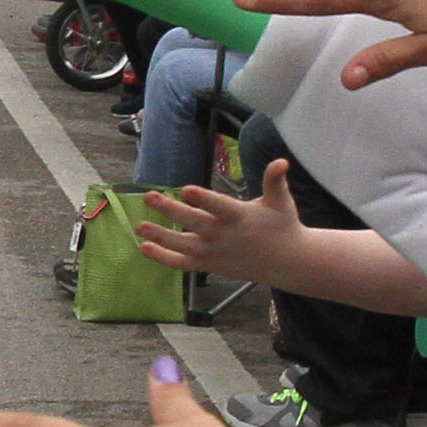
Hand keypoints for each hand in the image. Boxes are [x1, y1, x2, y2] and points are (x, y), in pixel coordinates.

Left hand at [137, 161, 300, 278]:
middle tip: (150, 196)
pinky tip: (144, 247)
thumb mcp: (280, 201)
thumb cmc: (282, 226)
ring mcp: (214, 252)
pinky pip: (182, 263)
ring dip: (160, 236)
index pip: (218, 206)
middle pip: (193, 222)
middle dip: (171, 210)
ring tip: (139, 226)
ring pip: (183, 245)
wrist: (287, 262)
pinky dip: (163, 257)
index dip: (202, 198)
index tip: (186, 189)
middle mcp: (224, 235)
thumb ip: (275, 180)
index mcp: (240, 216)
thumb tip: (282, 161)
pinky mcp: (209, 265)